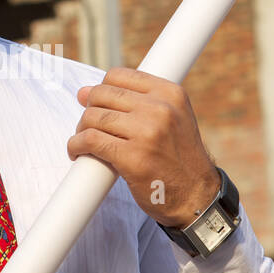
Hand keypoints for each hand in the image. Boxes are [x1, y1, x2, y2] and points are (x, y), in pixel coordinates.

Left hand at [67, 67, 219, 228]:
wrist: (197, 197)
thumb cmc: (178, 159)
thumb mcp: (171, 119)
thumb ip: (134, 102)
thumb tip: (83, 92)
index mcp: (170, 94)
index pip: (118, 76)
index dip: (101, 90)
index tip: (98, 105)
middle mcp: (160, 109)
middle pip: (102, 94)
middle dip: (89, 110)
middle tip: (89, 127)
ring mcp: (146, 133)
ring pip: (93, 117)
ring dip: (81, 130)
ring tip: (84, 141)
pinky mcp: (132, 158)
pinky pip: (90, 141)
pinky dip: (76, 145)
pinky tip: (77, 152)